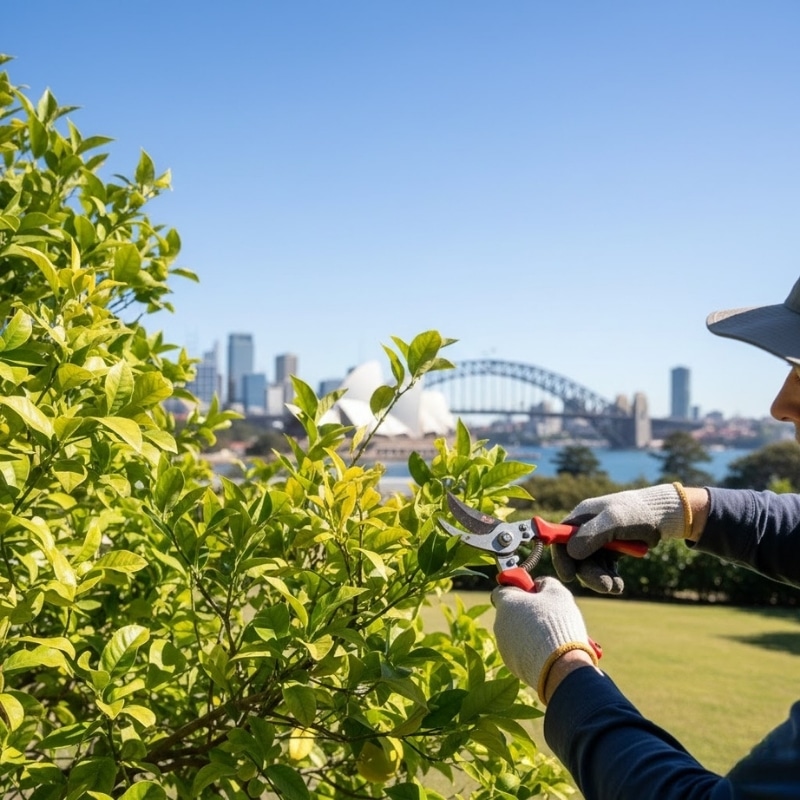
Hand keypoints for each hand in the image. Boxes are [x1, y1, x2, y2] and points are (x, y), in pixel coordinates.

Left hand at [492, 577, 598, 703]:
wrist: (561, 666)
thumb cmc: (558, 625)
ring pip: (516, 633)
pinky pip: (520, 651)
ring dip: (529, 631)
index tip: (532, 591)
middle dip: (526, 611)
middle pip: (511, 612)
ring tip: (551, 635)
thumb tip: (539, 584)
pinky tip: (548, 651)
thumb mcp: (557, 593)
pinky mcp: (511, 664)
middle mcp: (499, 624)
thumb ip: (545, 583)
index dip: (518, 588)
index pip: (502, 589)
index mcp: (506, 603)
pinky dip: (531, 649)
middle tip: (547, 614)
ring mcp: (503, 646)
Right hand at [551, 483, 688, 593]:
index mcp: (580, 518)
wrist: (661, 516)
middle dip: (589, 574)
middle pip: (577, 557)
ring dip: (601, 579)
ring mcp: (598, 542)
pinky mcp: (611, 551)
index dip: (561, 558)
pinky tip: (619, 585)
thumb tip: (571, 552)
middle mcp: (585, 530)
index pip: (560, 539)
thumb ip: (592, 534)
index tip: (568, 576)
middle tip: (605, 587)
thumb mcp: (614, 520)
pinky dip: (610, 578)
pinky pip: (604, 569)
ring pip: (591, 566)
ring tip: (616, 588)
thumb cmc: (636, 512)